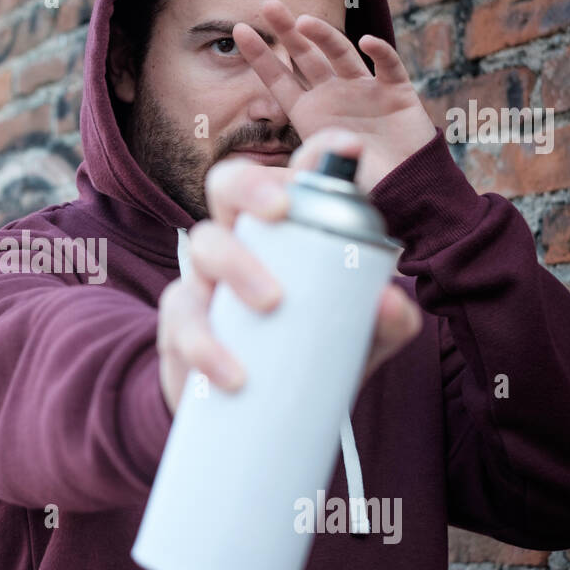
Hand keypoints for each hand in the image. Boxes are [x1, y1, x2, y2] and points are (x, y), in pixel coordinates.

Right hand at [156, 131, 423, 413]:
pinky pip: (181, 319)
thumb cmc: (308, 362)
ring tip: (271, 302)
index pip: (294, 179)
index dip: (315, 155)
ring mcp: (203, 282)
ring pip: (203, 244)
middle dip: (252, 185)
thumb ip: (386, 324)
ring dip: (235, 264)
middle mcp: (238, 242)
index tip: (346, 148)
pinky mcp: (179, 328)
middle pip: (227, 185)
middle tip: (282, 211)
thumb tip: (390, 301)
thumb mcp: (357, 343)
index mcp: (282, 234)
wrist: (255, 421)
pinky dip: (206, 345)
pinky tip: (232, 372)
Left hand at [231, 0, 435, 193]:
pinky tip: (366, 42)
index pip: (278, 79)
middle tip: (268, 5)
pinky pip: (388, 66)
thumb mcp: (311, 175)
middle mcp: (333, 94)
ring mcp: (364, 89)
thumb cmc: (356, 187)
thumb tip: (250, 169)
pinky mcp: (396, 92)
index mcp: (308, 113)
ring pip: (341, 54)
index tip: (239, 30)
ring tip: (304, 22)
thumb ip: (285, 165)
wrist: (404, 196)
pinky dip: (379, 53)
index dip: (259, 55)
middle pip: (306, 56)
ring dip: (324, 36)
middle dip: (287, 30)